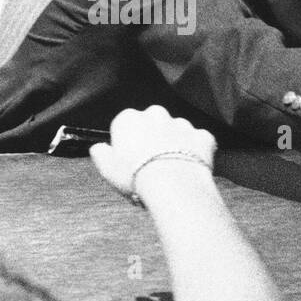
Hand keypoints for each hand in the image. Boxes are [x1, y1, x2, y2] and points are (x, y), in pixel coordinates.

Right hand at [89, 105, 216, 198]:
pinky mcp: (202, 136)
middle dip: (154, 139)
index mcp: (129, 119)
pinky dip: (197, 153)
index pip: (126, 125)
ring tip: (173, 169)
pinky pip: (200, 142)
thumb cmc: (136, 177)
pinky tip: (191, 168)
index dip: (129, 143)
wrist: (173, 185)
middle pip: (153, 124)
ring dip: (176, 145)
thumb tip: (98, 148)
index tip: (131, 159)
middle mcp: (156, 115)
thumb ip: (100, 153)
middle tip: (153, 164)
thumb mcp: (107, 168)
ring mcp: (182, 124)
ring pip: (178, 132)